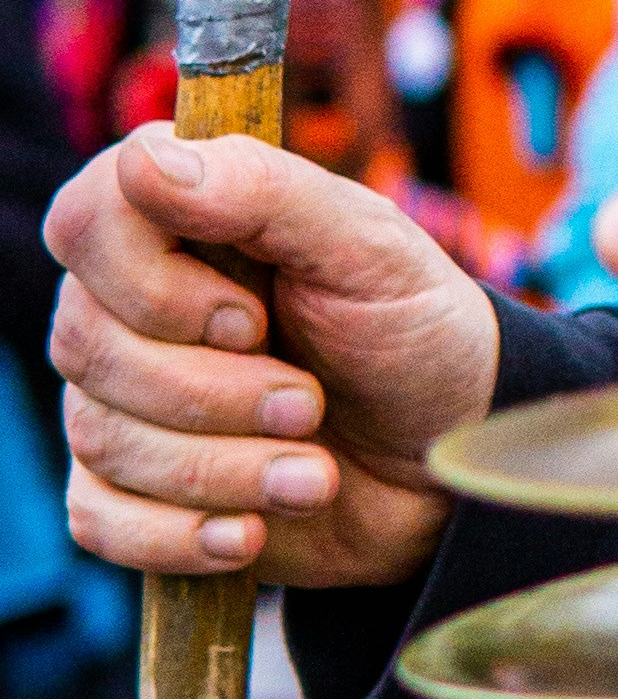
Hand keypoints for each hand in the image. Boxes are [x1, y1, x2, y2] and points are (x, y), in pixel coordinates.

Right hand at [50, 132, 498, 591]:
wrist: (452, 463)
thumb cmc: (414, 334)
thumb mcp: (373, 250)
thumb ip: (267, 192)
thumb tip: (146, 161)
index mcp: (174, 226)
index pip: (84, 225)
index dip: (157, 286)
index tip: (255, 317)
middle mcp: (128, 309)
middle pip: (88, 345)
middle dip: (215, 392)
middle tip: (310, 403)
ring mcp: (121, 402)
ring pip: (101, 438)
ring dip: (225, 469)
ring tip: (315, 474)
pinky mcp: (132, 491)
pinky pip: (99, 521)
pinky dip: (181, 537)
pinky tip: (251, 534)